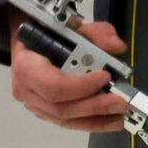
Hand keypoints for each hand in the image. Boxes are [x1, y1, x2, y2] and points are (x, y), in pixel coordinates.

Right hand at [9, 16, 130, 132]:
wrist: (29, 42)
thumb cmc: (48, 32)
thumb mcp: (70, 25)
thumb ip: (95, 32)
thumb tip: (116, 47)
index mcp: (27, 66)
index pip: (52, 85)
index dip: (80, 86)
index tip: (105, 76)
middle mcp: (26, 90)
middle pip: (60, 107)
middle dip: (94, 106)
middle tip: (121, 102)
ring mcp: (34, 104)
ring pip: (64, 119)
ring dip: (95, 120)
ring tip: (120, 117)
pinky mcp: (44, 112)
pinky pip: (66, 122)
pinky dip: (89, 122)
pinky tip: (109, 120)